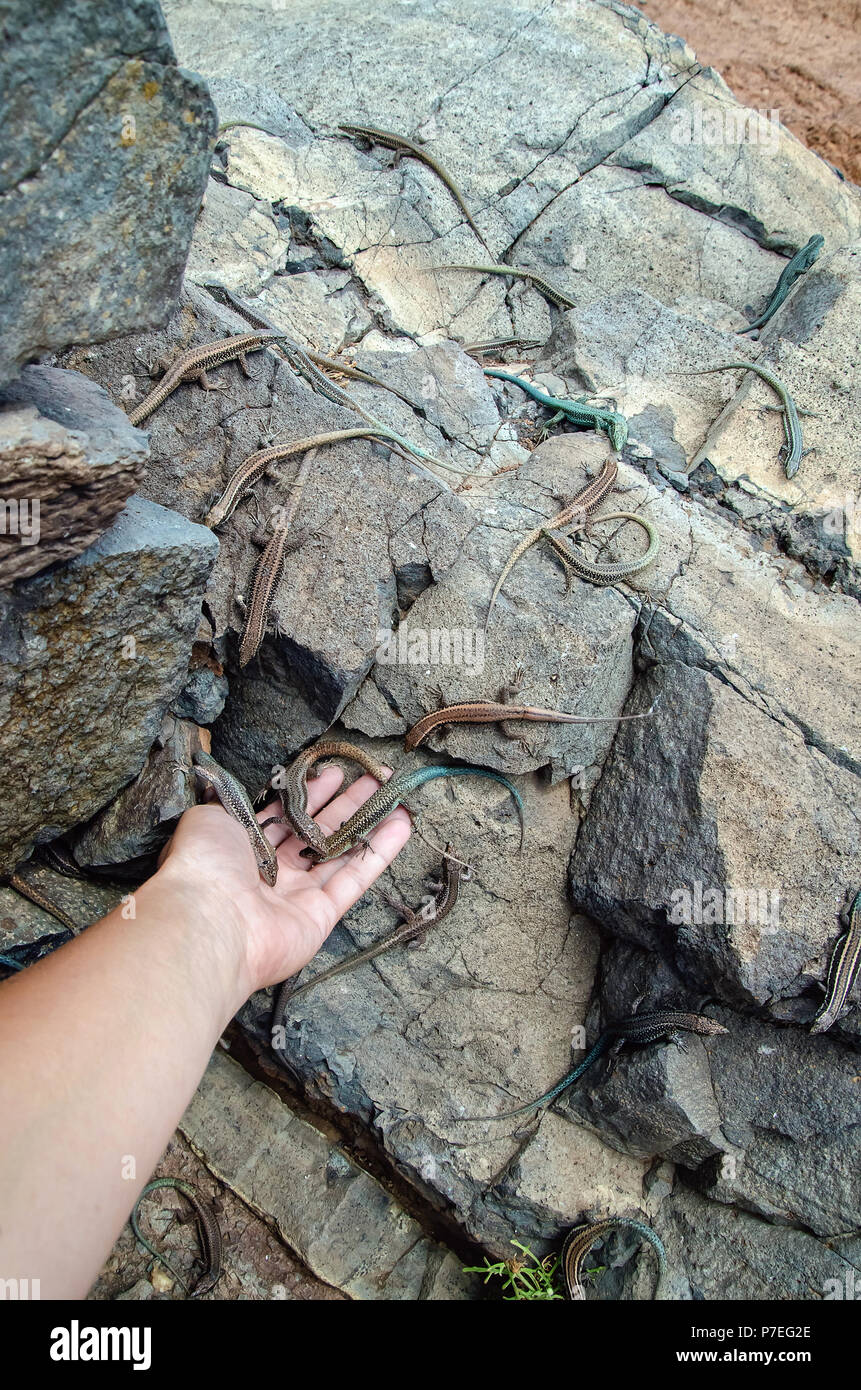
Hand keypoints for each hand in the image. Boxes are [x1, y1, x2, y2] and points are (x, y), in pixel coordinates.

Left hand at [158, 764, 410, 1008]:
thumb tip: (232, 792)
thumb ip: (230, 803)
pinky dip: (379, 853)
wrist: (208, 918)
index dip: (311, 793)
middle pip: (317, 832)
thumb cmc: (204, 863)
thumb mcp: (209, 816)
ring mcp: (296, 896)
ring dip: (368, 825)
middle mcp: (271, 871)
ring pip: (340, 854)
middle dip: (347, 804)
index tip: (336, 773)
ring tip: (393, 798)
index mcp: (243, 846)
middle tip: (374, 779)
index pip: (285, 815)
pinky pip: (354, 880)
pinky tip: (400, 826)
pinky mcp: (320, 917)